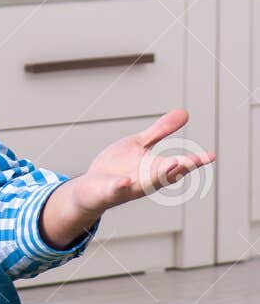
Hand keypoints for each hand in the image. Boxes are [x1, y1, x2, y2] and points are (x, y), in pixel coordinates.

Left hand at [72, 108, 215, 219]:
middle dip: (179, 168)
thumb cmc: (118, 166)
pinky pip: (116, 190)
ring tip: (173, 164)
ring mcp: (129, 187)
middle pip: (166, 175)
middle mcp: (147, 180)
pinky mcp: (110, 191)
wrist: (92, 188)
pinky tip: (124, 181)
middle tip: (192, 161)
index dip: (194, 161)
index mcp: (156, 168)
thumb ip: (161, 131)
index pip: (178, 165)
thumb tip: (185, 112)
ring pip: (146, 184)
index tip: (210, 156)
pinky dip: (121, 186)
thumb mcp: (139, 143)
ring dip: (159, 176)